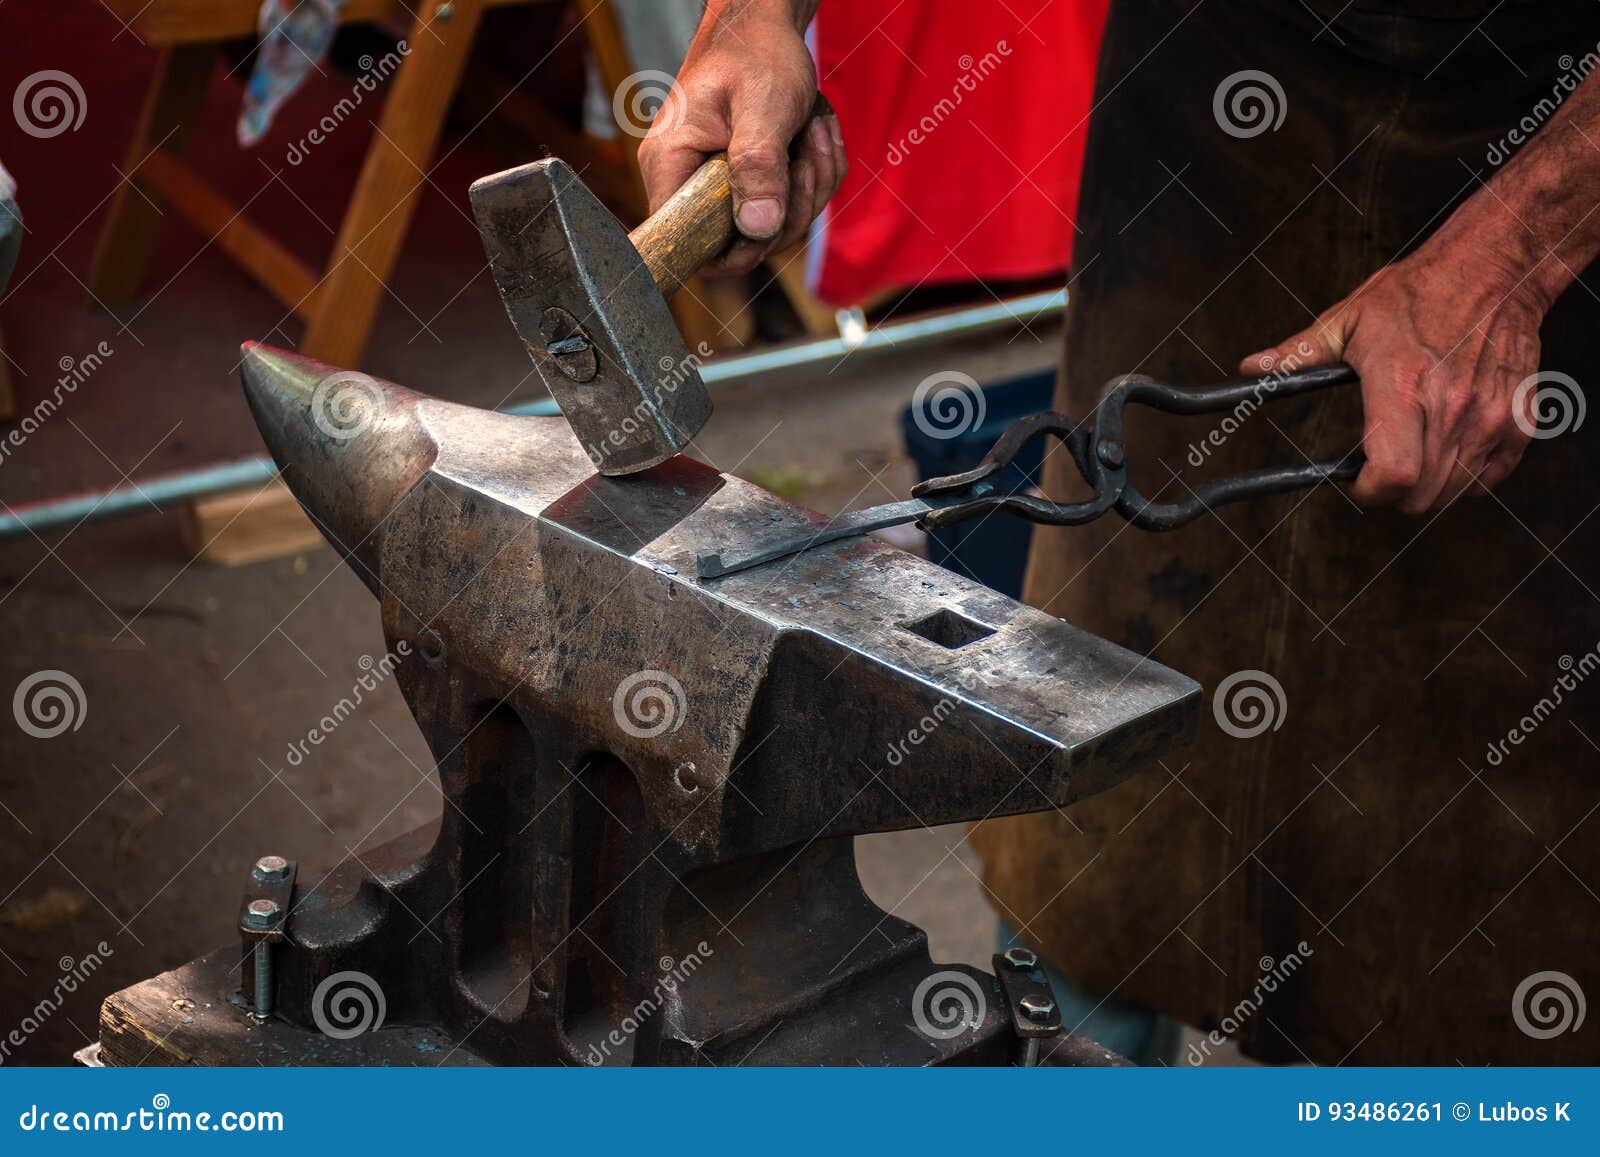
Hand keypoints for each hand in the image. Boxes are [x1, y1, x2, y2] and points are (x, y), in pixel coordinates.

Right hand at [636, 1, 844, 273]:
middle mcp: (686, 182)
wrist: (765, 24)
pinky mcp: (748, 183)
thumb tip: (756, 228)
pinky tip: (812, 133)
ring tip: (809, 128)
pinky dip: (815, 173)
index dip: (733, 252)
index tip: (770, 221)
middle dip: (791, 205)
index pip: (685, 245)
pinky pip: (791, 205)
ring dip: (811, 183)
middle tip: (803, 149)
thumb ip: (757, 165)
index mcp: (669, 164)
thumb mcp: (763, 105)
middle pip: (743, 243)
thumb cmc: (755, 52)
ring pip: (776, 227)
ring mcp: (719, 185)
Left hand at [1240, 236, 1545, 513]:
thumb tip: (1249, 368)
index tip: (1359, 483)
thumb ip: (1299, 355)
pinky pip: (1490, 478)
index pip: (1393, 474)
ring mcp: (1490, 415)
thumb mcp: (1349, 319)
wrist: (1495, 268)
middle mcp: (1451, 406)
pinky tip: (1449, 445)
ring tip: (1415, 449)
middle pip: (1421, 495)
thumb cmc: (1420, 291)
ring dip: (1429, 485)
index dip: (1370, 492)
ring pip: (1454, 492)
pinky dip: (1468, 475)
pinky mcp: (1520, 418)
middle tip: (1382, 466)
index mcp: (1403, 385)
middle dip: (1394, 493)